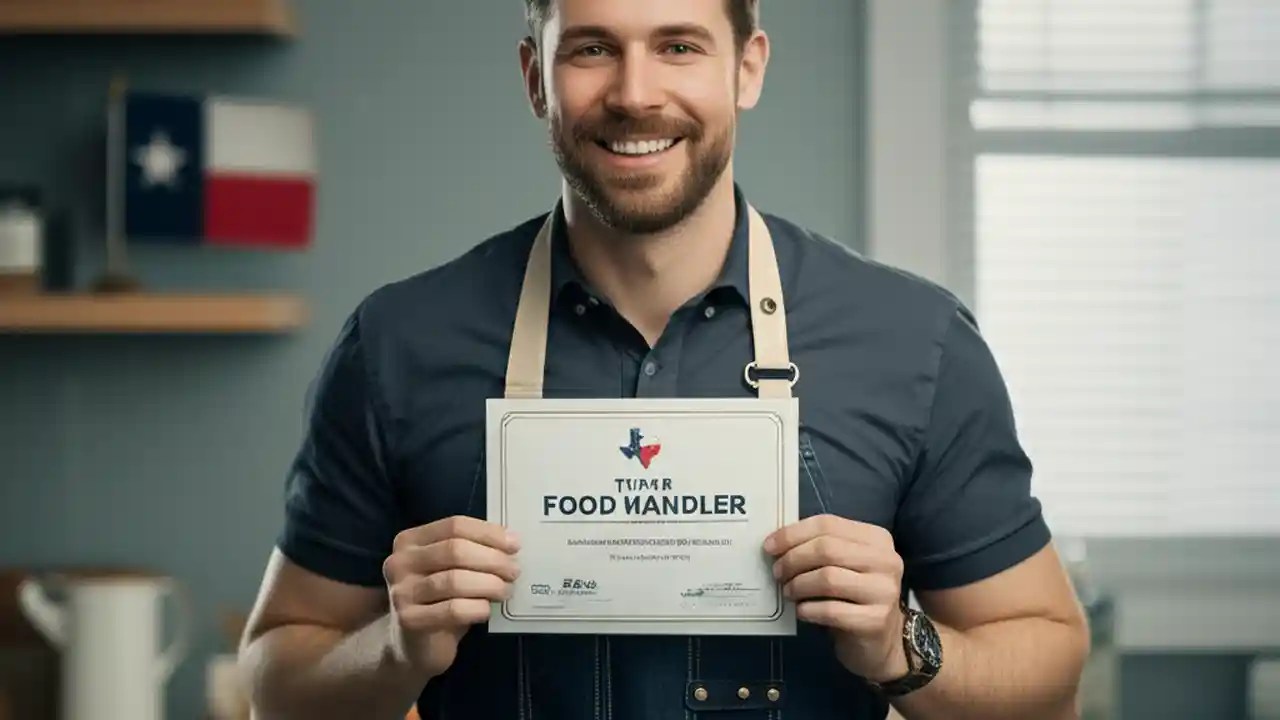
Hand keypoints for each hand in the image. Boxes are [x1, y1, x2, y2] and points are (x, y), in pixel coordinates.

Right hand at [382, 516, 520, 678]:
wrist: (415, 644)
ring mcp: (401, 592)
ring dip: (489, 584)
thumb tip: (510, 541)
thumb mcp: (451, 567)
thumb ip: (472, 549)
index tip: (514, 545)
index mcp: (410, 540)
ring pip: (454, 580)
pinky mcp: (409, 620)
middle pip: (455, 550)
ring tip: (505, 591)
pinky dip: (477, 608)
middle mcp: (399, 562)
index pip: (455, 525)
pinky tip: (487, 610)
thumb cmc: (439, 599)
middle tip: (514, 572)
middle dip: (492, 560)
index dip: (489, 533)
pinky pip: (452, 609)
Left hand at [763, 514, 908, 682]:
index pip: (828, 524)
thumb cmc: (854, 597)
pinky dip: (808, 609)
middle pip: (826, 549)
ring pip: (827, 578)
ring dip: (798, 585)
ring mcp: (884, 591)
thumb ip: (819, 548)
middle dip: (793, 559)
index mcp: (876, 538)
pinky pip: (830, 610)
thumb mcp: (844, 565)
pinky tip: (801, 611)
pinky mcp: (875, 620)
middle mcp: (886, 560)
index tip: (770, 546)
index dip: (793, 533)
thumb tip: (777, 543)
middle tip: (777, 572)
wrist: (880, 642)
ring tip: (789, 592)